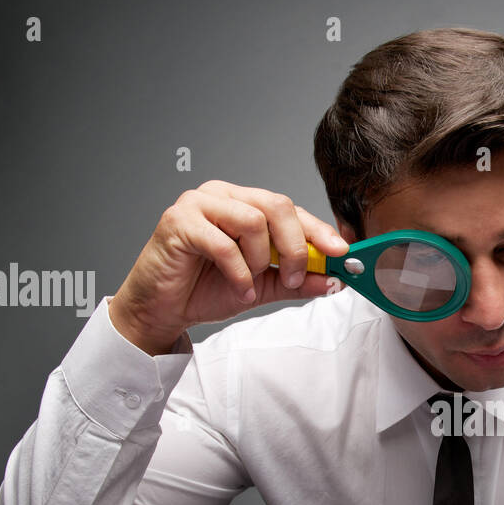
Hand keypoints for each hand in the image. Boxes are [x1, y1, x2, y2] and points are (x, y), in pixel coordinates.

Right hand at [109, 180, 349, 353]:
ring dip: (260, 260)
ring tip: (252, 283)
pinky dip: (238, 272)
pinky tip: (238, 290)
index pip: (290, 208)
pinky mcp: (179, 222)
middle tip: (294, 277)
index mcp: (243, 203)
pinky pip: (224, 244)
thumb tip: (333, 281)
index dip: (318, 230)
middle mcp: (223, 196)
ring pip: (253, 220)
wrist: (162, 309)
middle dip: (295, 246)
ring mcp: (199, 204)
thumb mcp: (261, 287)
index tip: (341, 252)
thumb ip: (295, 281)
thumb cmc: (204, 289)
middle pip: (277, 205)